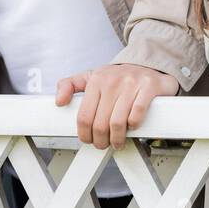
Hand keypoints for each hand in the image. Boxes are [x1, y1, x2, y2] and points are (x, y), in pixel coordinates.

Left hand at [56, 64, 178, 149]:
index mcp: (96, 80)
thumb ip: (71, 85)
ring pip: (118, 122)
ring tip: (117, 142)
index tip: (89, 140)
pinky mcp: (149, 86)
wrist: (148, 63)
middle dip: (101, 140)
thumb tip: (59, 101)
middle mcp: (113, 81)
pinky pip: (137, 113)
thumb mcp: (92, 76)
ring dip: (117, 138)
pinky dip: (134, 124)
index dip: (85, 134)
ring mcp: (131, 83)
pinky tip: (132, 126)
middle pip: (100, 123)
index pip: (84, 116)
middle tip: (103, 144)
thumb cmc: (119, 76)